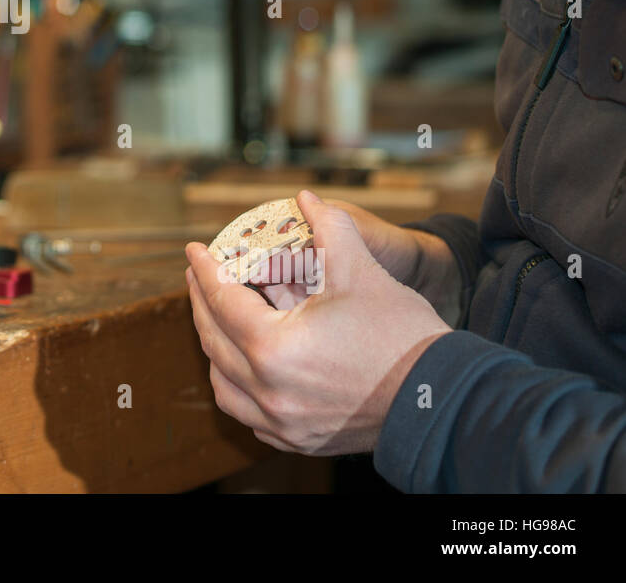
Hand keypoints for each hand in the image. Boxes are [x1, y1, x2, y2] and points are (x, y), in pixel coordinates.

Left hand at [185, 190, 450, 455]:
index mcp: (273, 349)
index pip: (222, 301)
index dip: (205, 270)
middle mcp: (268, 392)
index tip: (194, 250)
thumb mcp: (360, 270)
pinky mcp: (299, 440)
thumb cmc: (401, 334)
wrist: (443, 399)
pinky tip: (244, 364)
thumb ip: (328, 227)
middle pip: (215, 341)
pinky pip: (249, 414)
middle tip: (199, 275)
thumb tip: (307, 197)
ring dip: (215, 348)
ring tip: (218, 317)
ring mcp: (282, 423)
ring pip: (224, 384)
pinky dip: (237, 386)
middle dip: (202, 303)